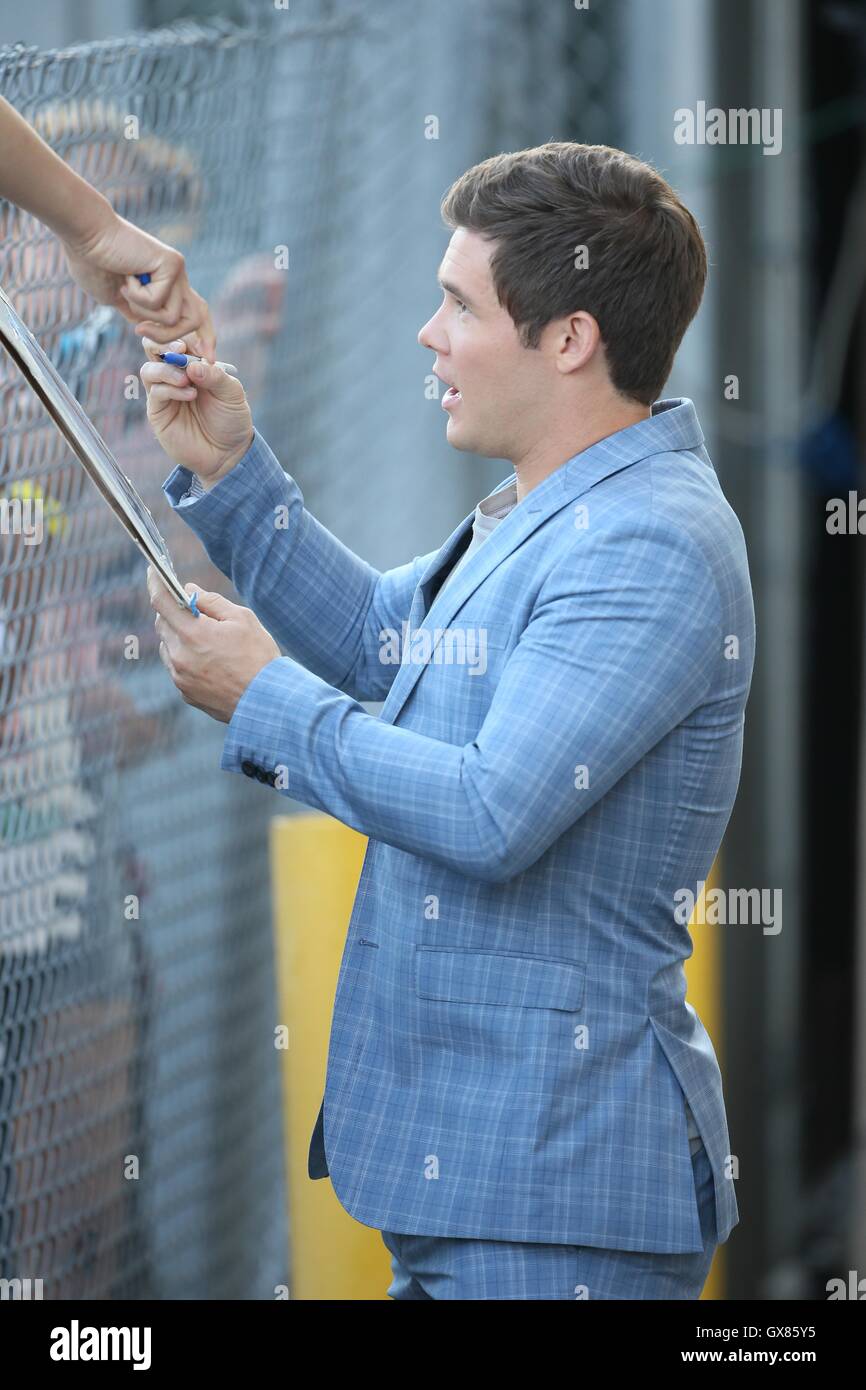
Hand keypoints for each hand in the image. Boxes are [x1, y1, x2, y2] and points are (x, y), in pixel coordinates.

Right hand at [61, 208, 215, 358]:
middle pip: (195, 319)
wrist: (86, 234)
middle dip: (174, 337)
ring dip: (143, 313)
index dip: (205, 336)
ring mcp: (176, 270)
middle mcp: (176, 276)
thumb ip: (137, 313)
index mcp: (166, 283)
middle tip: (143, 332)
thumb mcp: (117, 298)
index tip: (210, 359)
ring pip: (173, 318)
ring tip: (126, 290)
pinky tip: (127, 277)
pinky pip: (160, 303)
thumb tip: (148, 327)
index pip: (196, 312)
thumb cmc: (92, 262)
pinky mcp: (172, 265)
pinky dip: (138, 298)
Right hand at [140, 337, 254, 483]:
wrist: (228, 453)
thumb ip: (215, 375)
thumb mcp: (232, 393)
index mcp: (193, 364)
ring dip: (167, 369)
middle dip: (164, 344)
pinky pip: (155, 392)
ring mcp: (164, 393)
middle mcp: (174, 375)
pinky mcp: (158, 412)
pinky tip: (190, 394)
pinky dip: (170, 389)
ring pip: (149, 369)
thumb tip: (192, 364)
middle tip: (180, 350)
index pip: (179, 340)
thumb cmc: (231, 419)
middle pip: (154, 348)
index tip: (198, 345)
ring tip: (187, 379)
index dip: (185, 338)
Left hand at [148, 567, 280, 722]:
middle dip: (173, 611)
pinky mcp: (185, 693)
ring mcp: (180, 677)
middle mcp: (180, 656)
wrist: (268, 702)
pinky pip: (177, 668)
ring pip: (168, 646)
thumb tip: (189, 590)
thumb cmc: (259, 658)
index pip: (162, 601)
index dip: (155, 582)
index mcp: (193, 634)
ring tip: (207, 639)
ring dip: (180, 636)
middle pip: (162, 623)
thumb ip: (211, 601)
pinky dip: (186, 658)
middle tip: (192, 607)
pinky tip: (210, 661)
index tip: (153, 571)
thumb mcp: (242, 619)